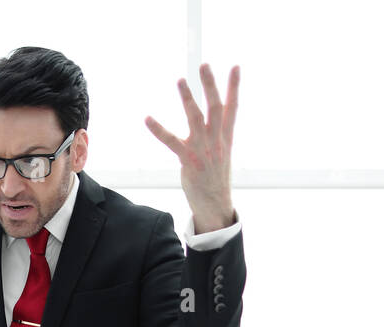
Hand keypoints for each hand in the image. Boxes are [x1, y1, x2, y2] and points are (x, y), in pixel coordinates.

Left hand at [145, 63, 238, 233]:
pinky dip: (159, 129)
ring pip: (196, 118)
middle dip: (210, 85)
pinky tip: (148, 118)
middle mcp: (216, 140)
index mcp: (226, 137)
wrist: (215, 205)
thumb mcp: (222, 153)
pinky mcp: (189, 160)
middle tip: (204, 64)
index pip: (233, 107)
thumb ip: (219, 133)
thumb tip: (220, 118)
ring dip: (188, 99)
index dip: (234, 87)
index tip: (236, 66)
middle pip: (215, 107)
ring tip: (181, 80)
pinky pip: (172, 141)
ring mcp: (203, 149)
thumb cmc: (215, 178)